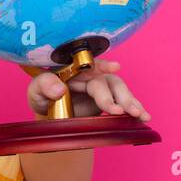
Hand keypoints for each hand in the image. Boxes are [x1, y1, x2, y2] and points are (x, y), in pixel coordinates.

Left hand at [26, 59, 151, 120]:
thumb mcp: (36, 92)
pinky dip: (135, 108)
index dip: (102, 65)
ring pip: (119, 90)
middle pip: (106, 80)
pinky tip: (145, 118)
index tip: (114, 68)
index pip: (89, 62)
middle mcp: (90, 73)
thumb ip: (43, 87)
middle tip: (122, 110)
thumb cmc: (43, 97)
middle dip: (116, 95)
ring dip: (131, 102)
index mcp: (73, 66)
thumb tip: (59, 90)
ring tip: (139, 115)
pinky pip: (124, 101)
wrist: (51, 113)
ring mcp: (102, 85)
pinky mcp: (110, 98)